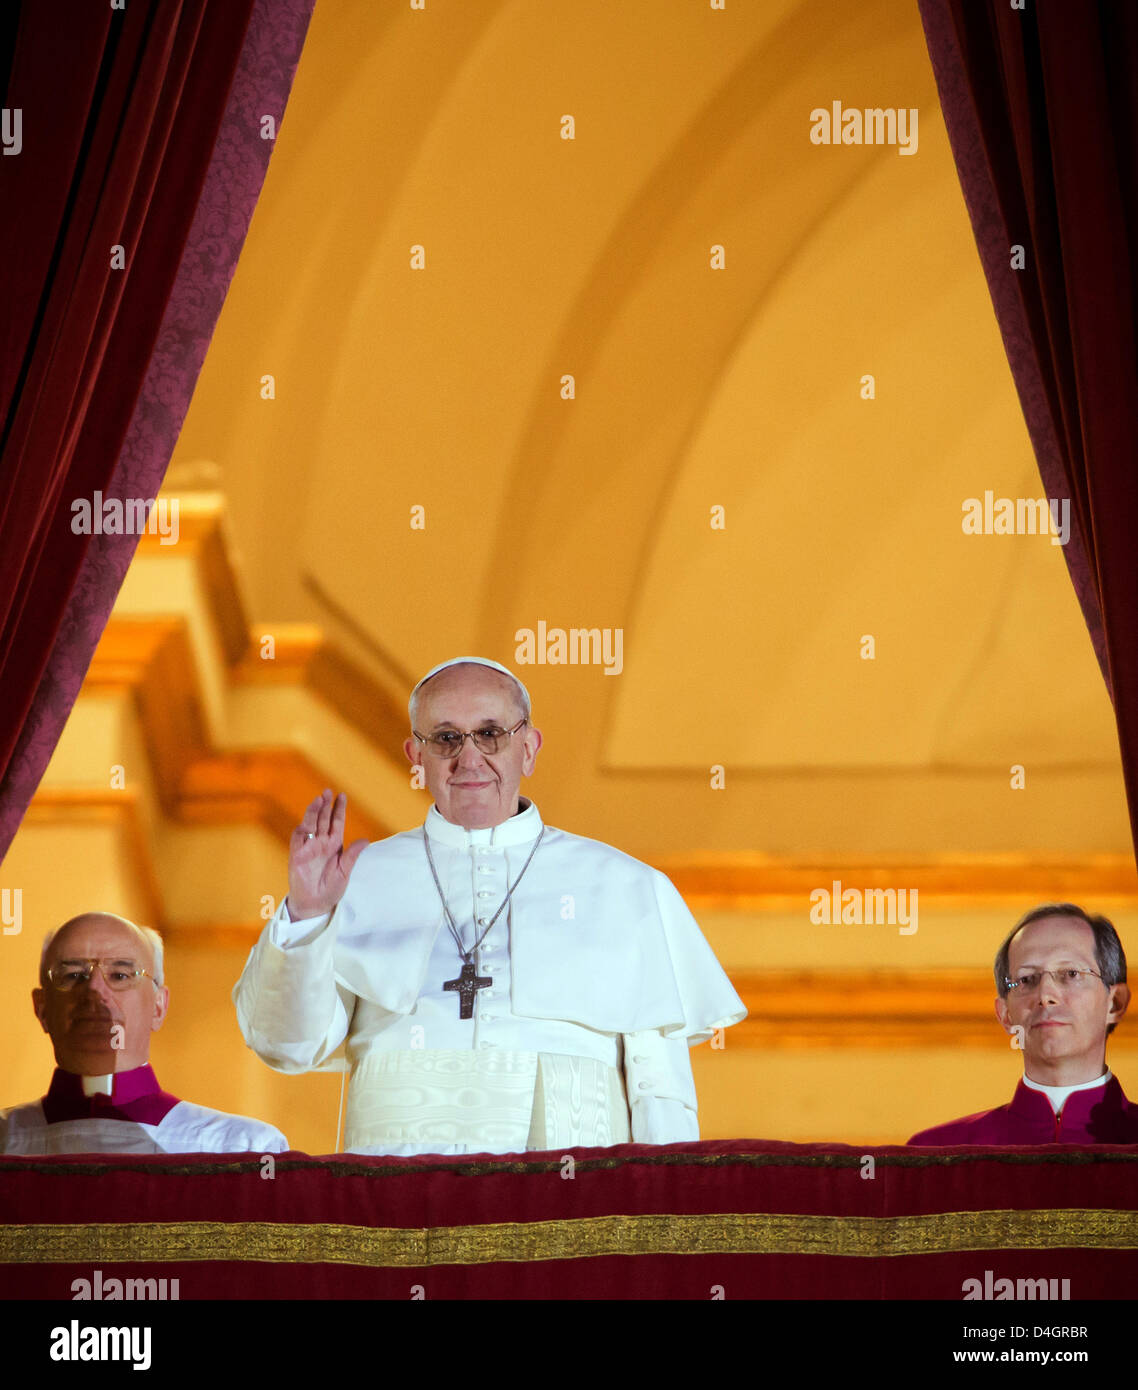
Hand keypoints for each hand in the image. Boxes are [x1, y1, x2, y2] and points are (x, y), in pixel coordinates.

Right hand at [286, 790, 367, 919]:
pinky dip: (301, 830)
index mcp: (334, 845)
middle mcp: (321, 843)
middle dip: (325, 805)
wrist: (315, 904)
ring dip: (313, 813)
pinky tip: (305, 822)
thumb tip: (366, 840)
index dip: (338, 809)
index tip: (342, 796)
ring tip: (318, 800)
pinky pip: (298, 840)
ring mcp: (308, 848)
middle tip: (328, 791)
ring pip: (310, 825)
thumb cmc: (331, 888)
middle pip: (323, 820)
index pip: (336, 823)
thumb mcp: (345, 872)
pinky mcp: (297, 856)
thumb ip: (352, 856)